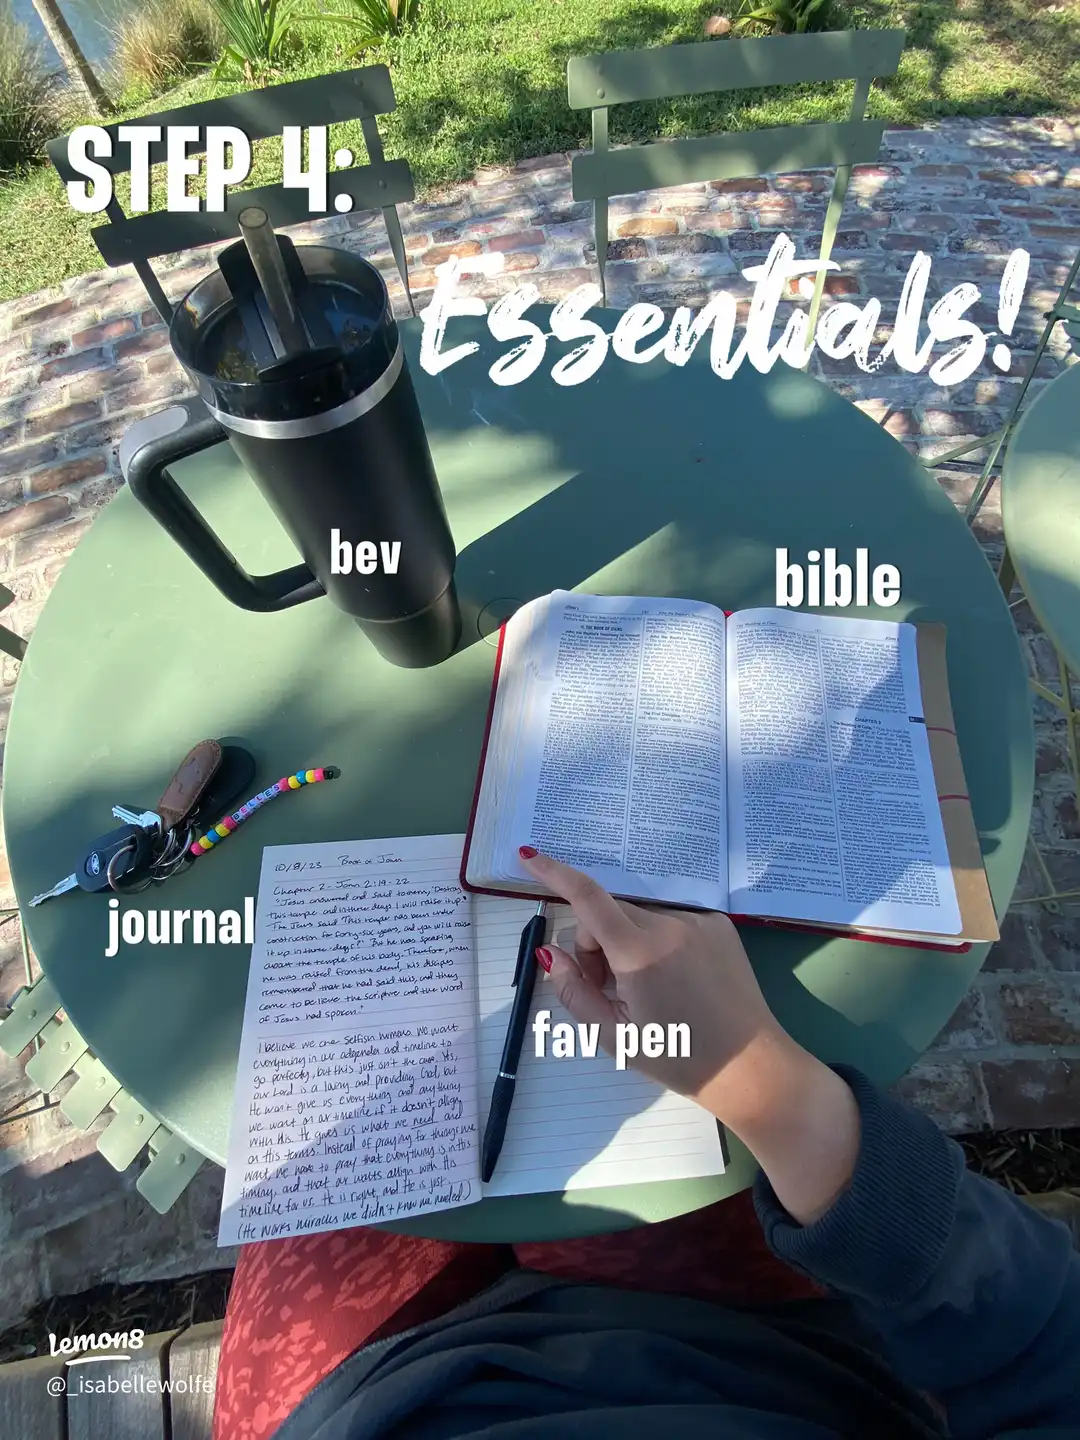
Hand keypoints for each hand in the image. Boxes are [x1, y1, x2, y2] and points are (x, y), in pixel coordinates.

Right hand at [518, 848, 788, 1118]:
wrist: (751, 1068)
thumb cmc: (679, 1058)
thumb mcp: (614, 1036)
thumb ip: (573, 990)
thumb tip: (551, 953)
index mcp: (640, 953)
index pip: (587, 898)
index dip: (554, 873)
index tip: (529, 855)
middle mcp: (671, 925)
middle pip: (610, 914)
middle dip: (596, 944)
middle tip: (608, 990)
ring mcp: (700, 921)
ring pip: (640, 918)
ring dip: (628, 944)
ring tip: (647, 991)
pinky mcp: (720, 925)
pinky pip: (671, 922)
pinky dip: (659, 943)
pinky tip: (676, 980)